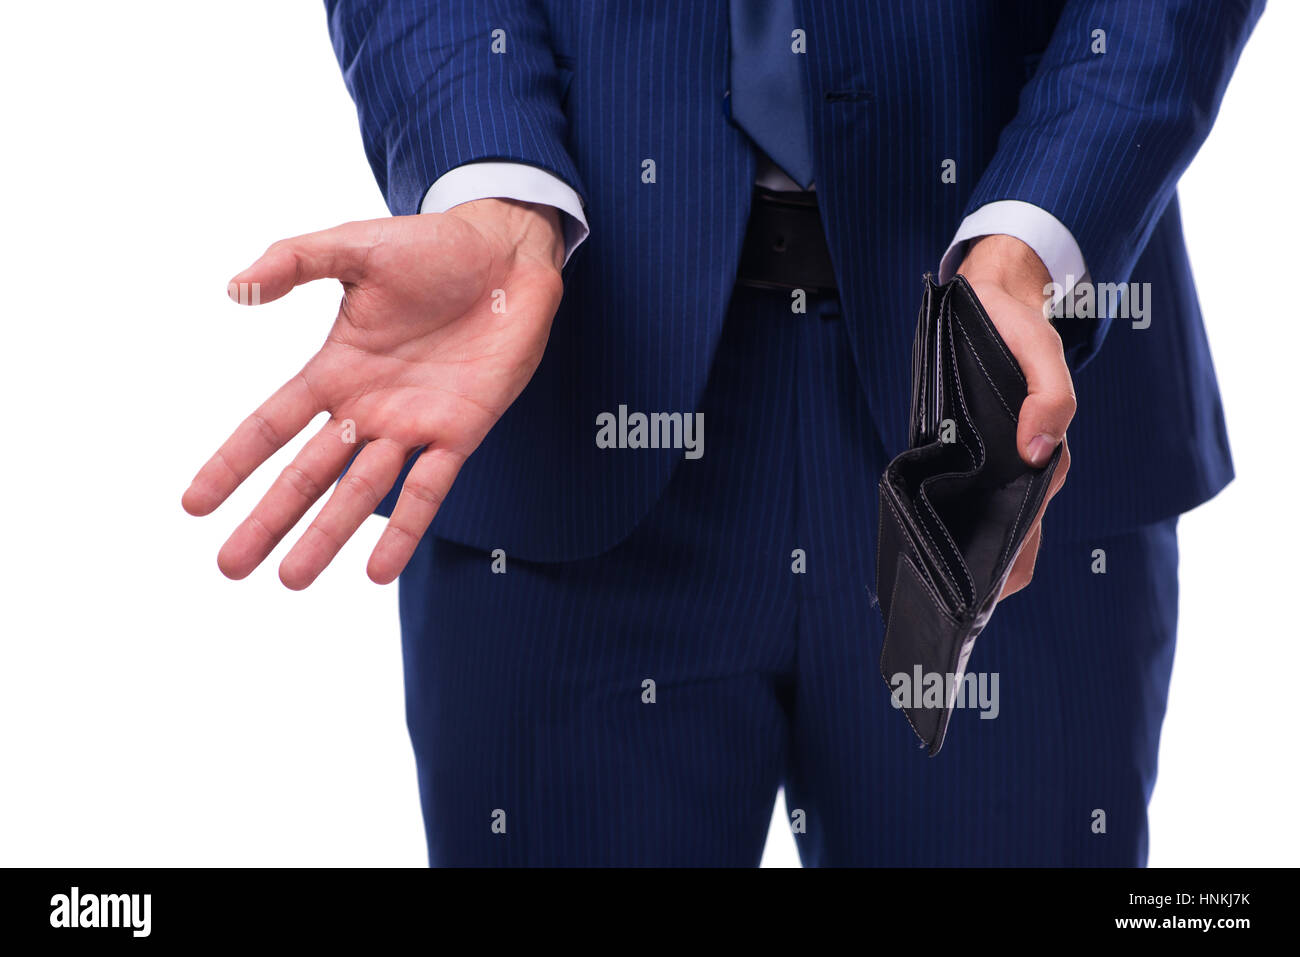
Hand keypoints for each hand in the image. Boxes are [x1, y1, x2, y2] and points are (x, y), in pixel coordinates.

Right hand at [183, 199, 565, 587]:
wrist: (508, 255)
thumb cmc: (433, 249)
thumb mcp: (355, 247)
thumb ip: (294, 262)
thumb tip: (233, 286)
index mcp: (336, 370)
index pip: (271, 426)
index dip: (232, 464)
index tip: (193, 504)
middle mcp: (368, 408)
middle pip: (308, 474)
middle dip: (269, 520)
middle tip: (231, 567)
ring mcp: (413, 424)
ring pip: (360, 492)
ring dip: (326, 535)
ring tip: (291, 579)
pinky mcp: (462, 430)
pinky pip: (428, 489)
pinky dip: (404, 529)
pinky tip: (378, 571)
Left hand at [957, 234, 1073, 599]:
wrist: (988, 297)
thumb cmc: (1016, 329)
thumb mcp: (1040, 351)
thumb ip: (1051, 398)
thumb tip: (1038, 451)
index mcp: (1038, 459)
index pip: (1030, 530)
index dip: (1012, 567)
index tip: (984, 597)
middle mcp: (1015, 469)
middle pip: (1004, 541)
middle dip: (981, 576)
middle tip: (944, 606)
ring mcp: (987, 462)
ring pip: (978, 523)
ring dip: (960, 554)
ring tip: (925, 585)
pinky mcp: (958, 449)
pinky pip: (955, 494)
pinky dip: (943, 521)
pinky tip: (918, 540)